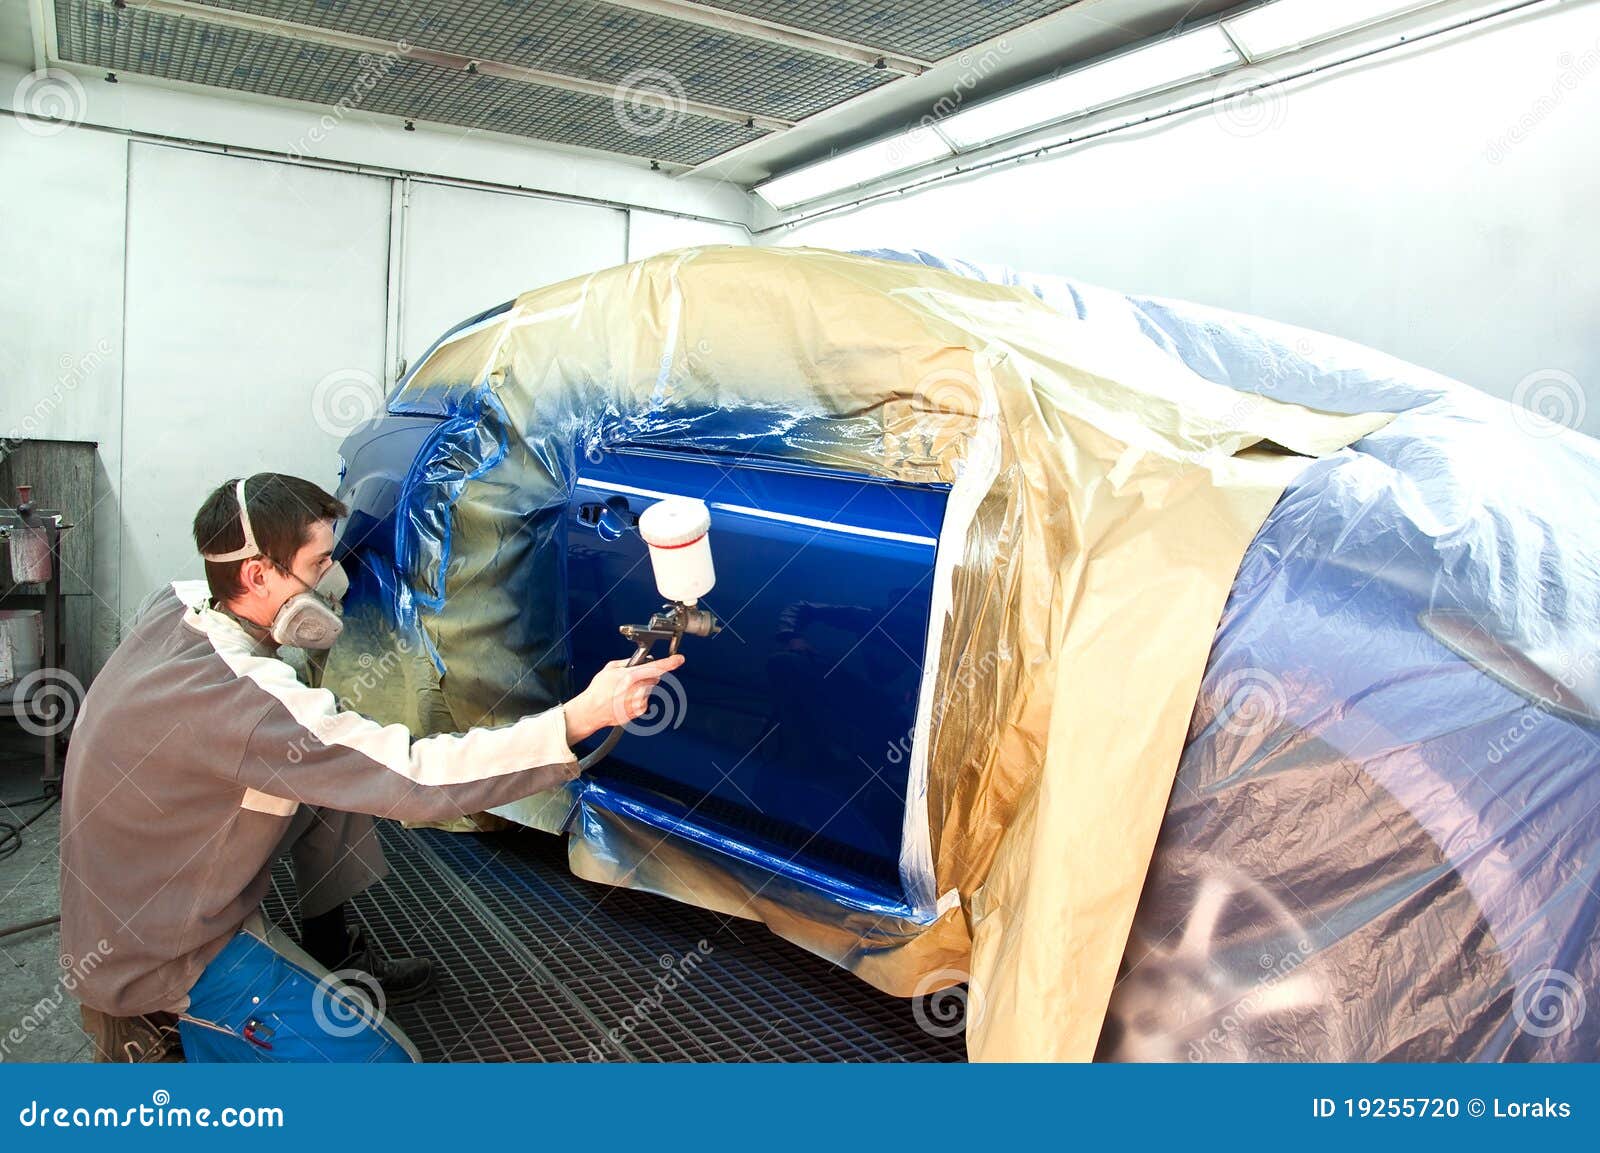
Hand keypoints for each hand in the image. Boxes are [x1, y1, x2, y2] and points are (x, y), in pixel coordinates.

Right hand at [564, 654, 685, 745]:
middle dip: (648, 676)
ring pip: (650, 689)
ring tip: (624, 692)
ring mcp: (640, 701)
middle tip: (633, 680)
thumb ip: (627, 662)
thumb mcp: (610, 669)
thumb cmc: (598, 691)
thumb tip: (640, 661)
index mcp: (631, 676)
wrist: (592, 711)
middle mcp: (637, 689)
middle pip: (655, 678)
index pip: (656, 667)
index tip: (679, 659)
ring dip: (642, 689)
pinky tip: (625, 700)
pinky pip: (646, 701)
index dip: (670, 663)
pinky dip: (639, 699)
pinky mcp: (639, 711)